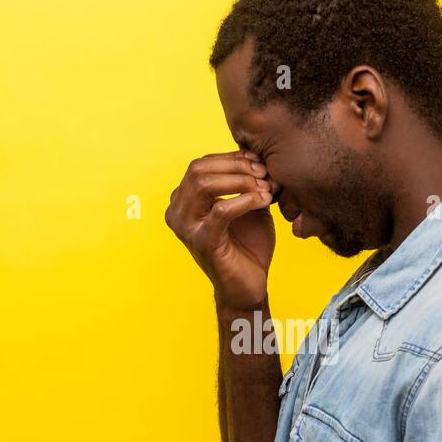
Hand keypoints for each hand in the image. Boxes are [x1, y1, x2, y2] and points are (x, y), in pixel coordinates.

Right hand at [165, 150, 275, 309]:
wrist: (248, 285)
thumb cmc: (247, 246)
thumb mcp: (247, 205)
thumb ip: (245, 182)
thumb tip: (255, 156)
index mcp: (183, 200)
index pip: (201, 164)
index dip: (232, 158)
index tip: (259, 162)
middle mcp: (177, 212)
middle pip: (199, 169)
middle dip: (236, 166)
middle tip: (263, 173)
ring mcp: (186, 228)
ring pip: (204, 184)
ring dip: (240, 181)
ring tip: (264, 187)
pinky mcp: (202, 242)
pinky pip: (222, 210)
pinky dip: (246, 200)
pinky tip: (264, 201)